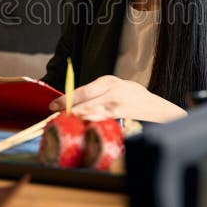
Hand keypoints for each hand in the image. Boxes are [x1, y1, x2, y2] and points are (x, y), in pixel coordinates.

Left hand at [48, 75, 186, 122]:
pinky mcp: (121, 115)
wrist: (153, 105)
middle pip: (85, 100)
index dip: (66, 99)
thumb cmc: (129, 94)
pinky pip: (101, 119)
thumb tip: (74, 101)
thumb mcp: (113, 86)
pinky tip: (82, 125)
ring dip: (77, 117)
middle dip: (69, 109)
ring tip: (66, 121)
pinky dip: (90, 122)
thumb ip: (96, 92)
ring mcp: (117, 103)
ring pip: (92, 111)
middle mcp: (112, 90)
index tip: (53, 105)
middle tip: (55, 115)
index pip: (83, 90)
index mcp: (108, 81)